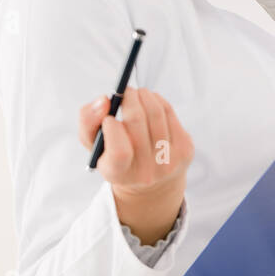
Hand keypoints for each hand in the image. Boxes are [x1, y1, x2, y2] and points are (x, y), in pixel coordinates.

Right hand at [78, 86, 193, 195]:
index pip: (119, 152)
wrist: (151, 184)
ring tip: (136, 94)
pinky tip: (150, 102)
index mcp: (118, 174)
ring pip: (156, 113)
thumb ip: (88, 121)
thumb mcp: (94, 145)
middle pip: (138, 122)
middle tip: (124, 91)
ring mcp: (169, 162)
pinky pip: (169, 113)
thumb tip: (104, 100)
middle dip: (129, 98)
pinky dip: (157, 100)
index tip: (109, 118)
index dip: (112, 128)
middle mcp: (146, 173)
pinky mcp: (185, 150)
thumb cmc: (115, 157)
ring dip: (144, 95)